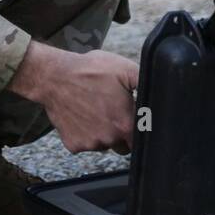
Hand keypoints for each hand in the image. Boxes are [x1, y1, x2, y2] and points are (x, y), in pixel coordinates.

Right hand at [8, 42, 137, 153]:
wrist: (55, 77)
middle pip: (123, 145)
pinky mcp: (73, 145)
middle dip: (120, 131)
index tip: (130, 116)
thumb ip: (145, 84)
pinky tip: (82, 115)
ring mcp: (90, 144)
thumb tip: (159, 93)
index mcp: (125, 124)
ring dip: (102, 132)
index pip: (140, 139)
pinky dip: (84, 133)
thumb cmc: (90, 71)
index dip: (137, 128)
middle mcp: (109, 139)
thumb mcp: (125, 69)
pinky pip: (85, 144)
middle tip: (111, 110)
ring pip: (103, 144)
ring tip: (94, 109)